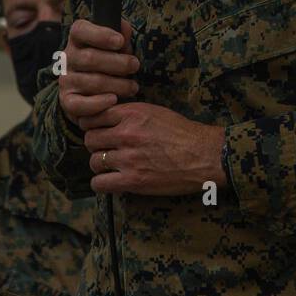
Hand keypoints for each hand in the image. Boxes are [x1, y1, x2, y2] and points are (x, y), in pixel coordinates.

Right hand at [58, 17, 139, 127]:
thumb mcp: (116, 46)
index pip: (81, 30)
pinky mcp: (67, 101)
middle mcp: (68, 57)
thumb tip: (124, 28)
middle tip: (135, 66)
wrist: (93, 91)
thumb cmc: (109, 62)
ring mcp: (66, 80)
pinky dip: (99, 103)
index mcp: (78, 39)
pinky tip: (114, 100)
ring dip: (117, 85)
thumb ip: (121, 36)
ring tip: (133, 87)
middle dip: (118, 63)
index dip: (101, 35)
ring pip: (92, 82)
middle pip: (90, 58)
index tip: (120, 41)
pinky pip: (80, 104)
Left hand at [79, 102, 225, 195]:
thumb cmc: (184, 133)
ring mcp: (129, 158)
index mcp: (132, 113)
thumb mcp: (155, 112)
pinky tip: (111, 181)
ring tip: (112, 166)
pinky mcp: (133, 181)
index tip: (100, 131)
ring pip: (94, 161)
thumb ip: (130, 114)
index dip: (93, 125)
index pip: (93, 117)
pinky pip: (100, 183)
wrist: (205, 155)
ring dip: (101, 164)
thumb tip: (107, 119)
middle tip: (107, 150)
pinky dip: (102, 183)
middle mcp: (127, 134)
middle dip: (96, 145)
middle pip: (90, 139)